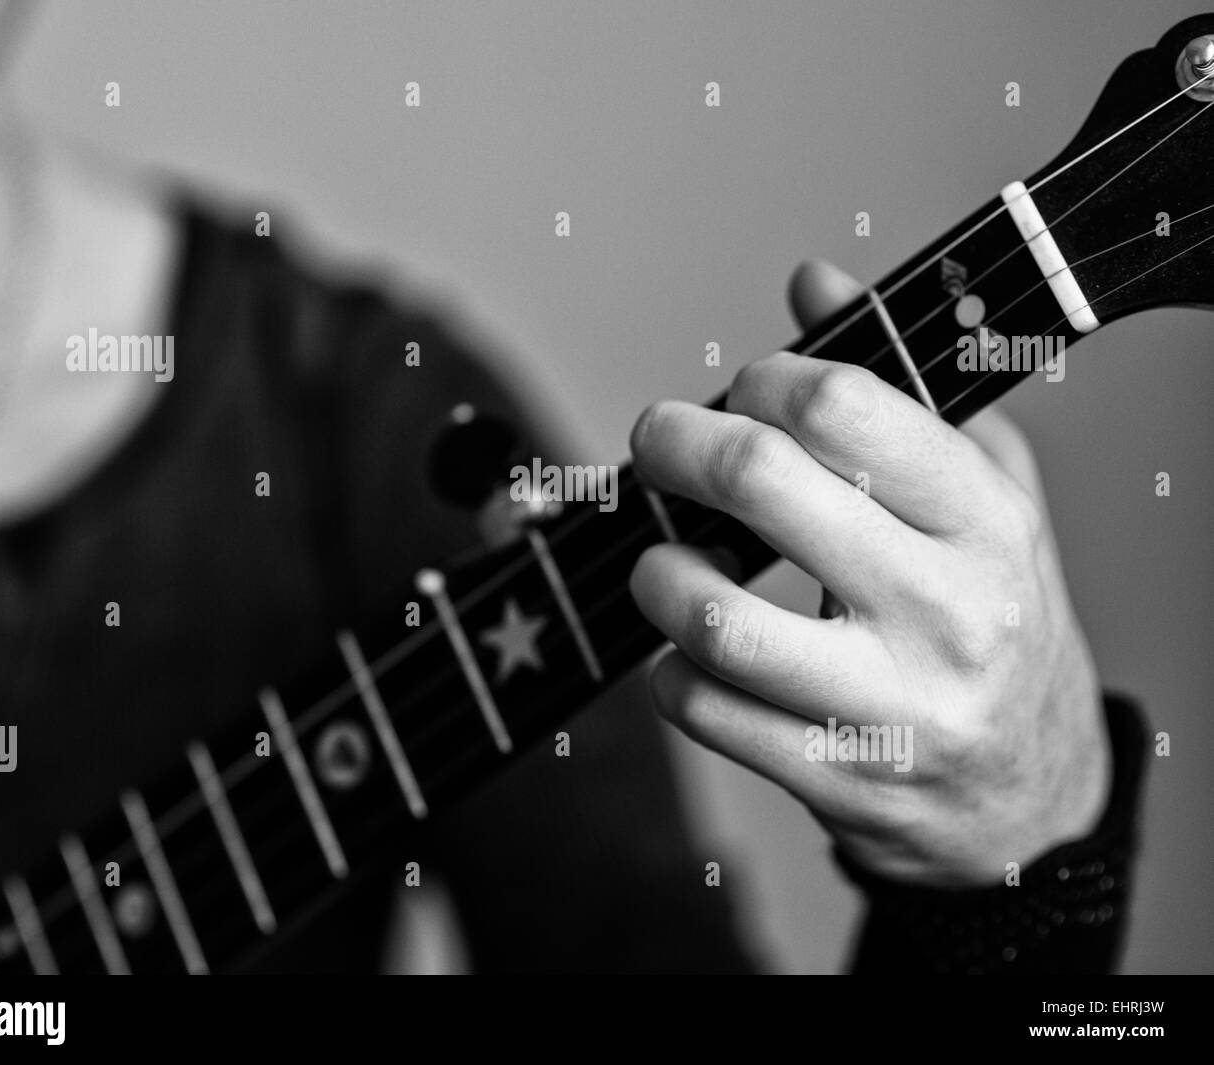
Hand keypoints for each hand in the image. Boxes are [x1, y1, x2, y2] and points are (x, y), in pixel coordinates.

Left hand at [629, 260, 1110, 887]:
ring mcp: (890, 705)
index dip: (760, 381)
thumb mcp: (982, 495)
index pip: (840, 405)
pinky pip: (704, 711)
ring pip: (715, 618)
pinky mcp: (838, 779)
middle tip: (655, 444)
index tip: (739, 392)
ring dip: (657, 572)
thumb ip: (900, 384)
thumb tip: (811, 278)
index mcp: (983, 518)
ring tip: (662, 561)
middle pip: (759, 482)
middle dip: (675, 443)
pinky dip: (668, 672)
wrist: (1031, 794)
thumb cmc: (994, 620)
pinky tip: (688, 653)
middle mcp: (944, 609)